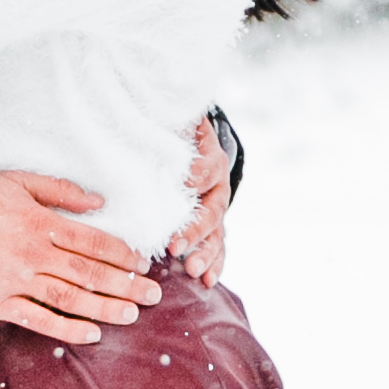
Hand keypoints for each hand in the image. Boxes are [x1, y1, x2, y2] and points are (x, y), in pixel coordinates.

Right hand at [0, 171, 161, 343]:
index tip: (142, 264)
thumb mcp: (19, 181)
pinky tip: (91, 334)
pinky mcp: (0, 303)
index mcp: (42, 224)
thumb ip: (60, 191)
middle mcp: (35, 254)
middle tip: (154, 294)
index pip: (94, 243)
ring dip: (105, 308)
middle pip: (90, 273)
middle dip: (126, 285)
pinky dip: (67, 329)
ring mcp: (18, 281)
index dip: (123, 255)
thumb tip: (98, 202)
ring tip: (132, 314)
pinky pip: (39, 320)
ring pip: (71, 298)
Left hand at [167, 116, 229, 285]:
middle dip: (194, 229)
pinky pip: (218, 248)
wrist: (193, 146)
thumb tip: (171, 106)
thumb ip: (178, 121)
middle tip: (175, 245)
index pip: (207, 169)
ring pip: (215, 234)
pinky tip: (208, 281)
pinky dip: (214, 264)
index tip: (186, 185)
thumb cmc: (177, 135)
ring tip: (193, 271)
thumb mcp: (179, 123)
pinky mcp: (212, 228)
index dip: (197, 177)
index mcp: (209, 160)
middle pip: (210, 210)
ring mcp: (216, 210)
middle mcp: (216, 188)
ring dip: (205, 253)